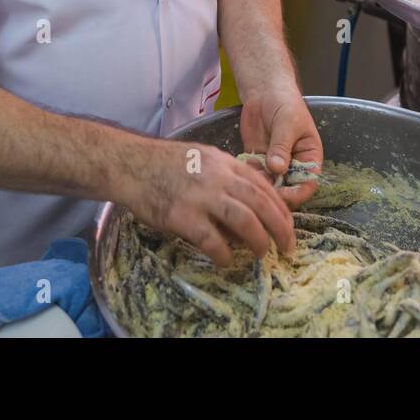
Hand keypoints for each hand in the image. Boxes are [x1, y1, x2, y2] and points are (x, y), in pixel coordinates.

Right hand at [123, 138, 295, 267]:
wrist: (131, 164)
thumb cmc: (165, 163)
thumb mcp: (204, 157)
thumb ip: (227, 175)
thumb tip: (249, 204)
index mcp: (225, 163)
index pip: (264, 186)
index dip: (281, 208)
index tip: (288, 225)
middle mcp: (219, 177)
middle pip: (261, 204)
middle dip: (280, 228)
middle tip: (287, 246)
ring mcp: (201, 196)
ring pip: (244, 221)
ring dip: (258, 241)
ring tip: (262, 254)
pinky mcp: (183, 215)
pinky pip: (212, 240)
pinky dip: (223, 254)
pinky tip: (225, 261)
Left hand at [239, 88, 324, 208]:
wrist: (264, 90)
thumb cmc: (285, 103)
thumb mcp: (287, 123)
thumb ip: (282, 146)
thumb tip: (278, 169)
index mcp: (309, 157)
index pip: (308, 183)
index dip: (298, 193)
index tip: (284, 195)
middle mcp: (293, 164)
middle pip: (288, 188)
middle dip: (276, 193)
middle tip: (262, 192)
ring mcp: (274, 163)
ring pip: (269, 184)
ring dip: (260, 185)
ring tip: (250, 180)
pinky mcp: (257, 159)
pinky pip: (253, 173)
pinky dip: (248, 176)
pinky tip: (242, 171)